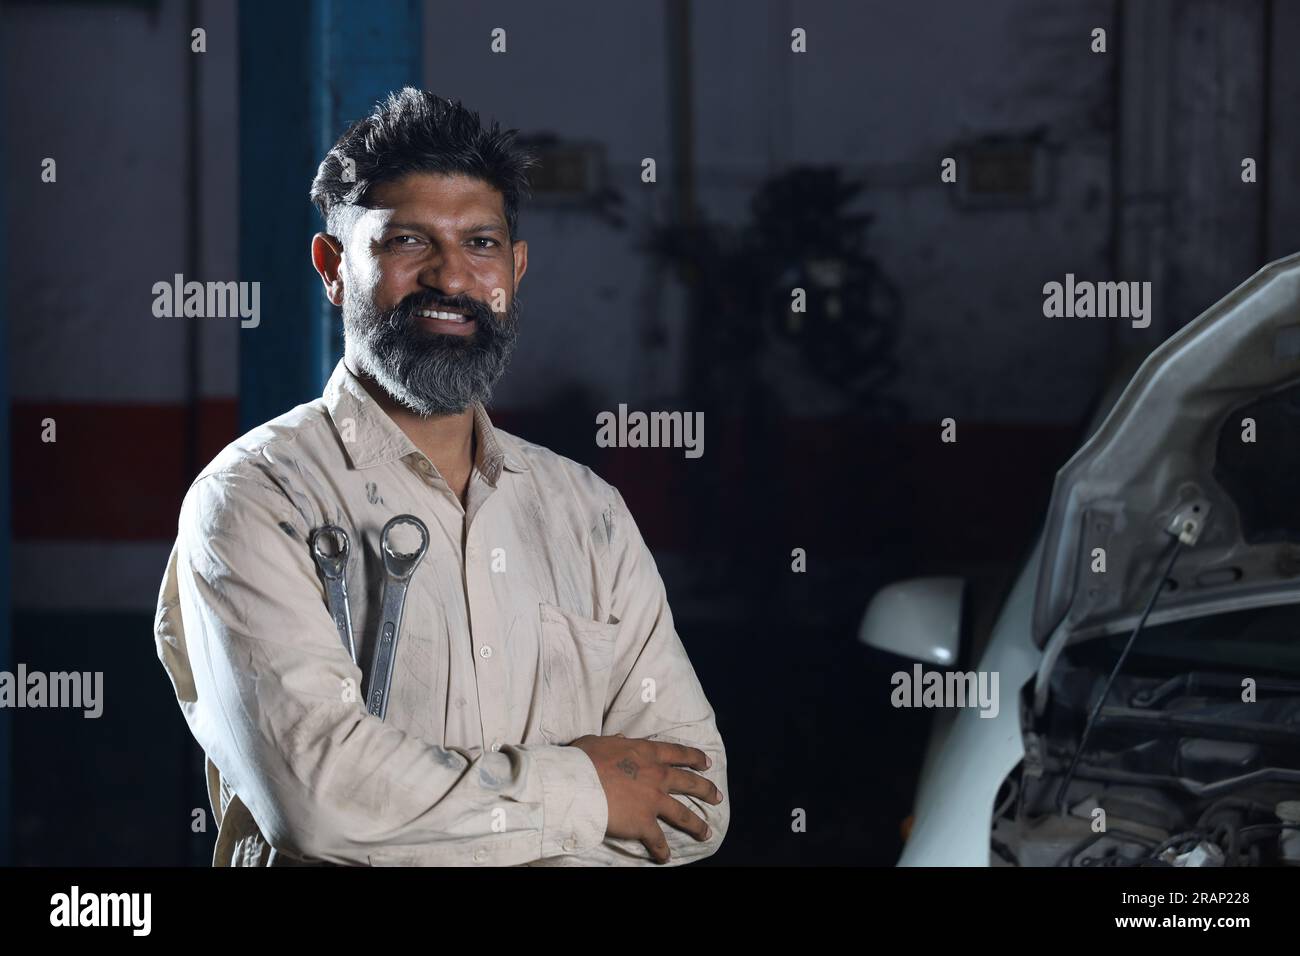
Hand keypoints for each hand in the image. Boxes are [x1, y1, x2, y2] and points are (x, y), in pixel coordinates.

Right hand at [568, 733, 722, 862]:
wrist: (577, 783)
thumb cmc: (584, 759)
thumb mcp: (600, 742)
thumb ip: (615, 741)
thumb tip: (620, 738)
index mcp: (647, 753)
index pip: (678, 753)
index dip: (695, 758)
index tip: (706, 763)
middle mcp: (656, 776)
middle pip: (690, 783)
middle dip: (706, 790)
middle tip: (717, 797)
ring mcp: (653, 800)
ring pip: (683, 814)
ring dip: (697, 825)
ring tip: (706, 833)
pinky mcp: (644, 823)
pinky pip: (657, 841)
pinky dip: (662, 851)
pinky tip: (665, 857)